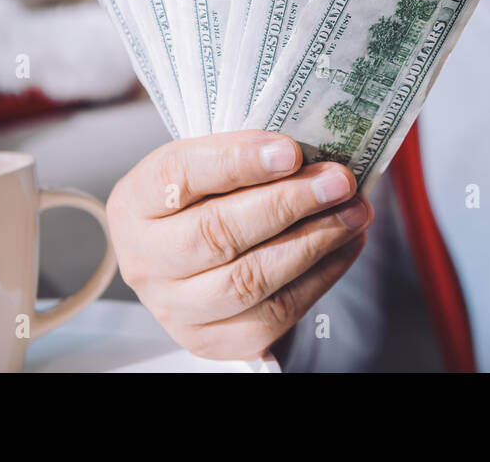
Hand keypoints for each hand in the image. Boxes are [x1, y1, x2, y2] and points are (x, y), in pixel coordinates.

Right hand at [106, 130, 370, 361]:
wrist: (196, 259)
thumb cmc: (208, 197)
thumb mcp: (209, 163)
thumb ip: (247, 153)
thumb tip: (313, 148)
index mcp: (134, 202)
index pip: (179, 175)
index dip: (237, 160)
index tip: (291, 150)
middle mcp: (144, 260)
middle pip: (217, 233)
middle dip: (288, 203)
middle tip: (338, 180)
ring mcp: (175, 308)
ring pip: (249, 279)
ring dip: (313, 241)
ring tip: (354, 211)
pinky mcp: (214, 340)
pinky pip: (275, 312)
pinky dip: (321, 275)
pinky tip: (347, 243)